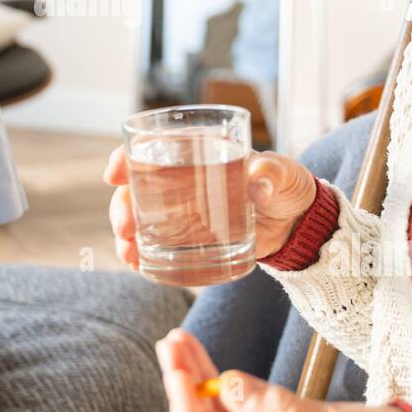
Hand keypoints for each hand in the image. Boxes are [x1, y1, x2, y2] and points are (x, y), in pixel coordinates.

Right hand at [104, 145, 318, 267]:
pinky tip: (138, 265)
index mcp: (198, 151)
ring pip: (141, 216)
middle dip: (122, 205)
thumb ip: (272, 173)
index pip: (152, 147)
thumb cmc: (286, 184)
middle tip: (125, 227)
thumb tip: (258, 186)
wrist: (296, 222)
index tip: (114, 174)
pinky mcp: (190, 236)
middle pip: (137, 186)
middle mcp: (181, 178)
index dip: (126, 157)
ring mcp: (182, 209)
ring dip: (127, 234)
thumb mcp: (283, 172)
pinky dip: (143, 253)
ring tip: (128, 254)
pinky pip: (157, 243)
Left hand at [156, 328, 411, 411]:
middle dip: (183, 381)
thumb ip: (278, 410)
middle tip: (170, 342)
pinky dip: (218, 382)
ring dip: (196, 376)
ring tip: (179, 342)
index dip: (185, 402)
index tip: (174, 366)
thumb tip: (229, 384)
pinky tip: (204, 361)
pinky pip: (234, 409)